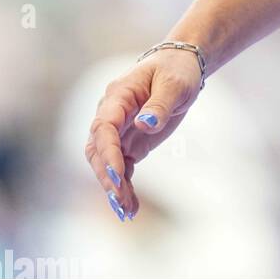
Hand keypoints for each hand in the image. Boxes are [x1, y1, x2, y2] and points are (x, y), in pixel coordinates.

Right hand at [83, 48, 203, 220]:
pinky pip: (121, 168)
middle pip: (97, 149)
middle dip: (106, 175)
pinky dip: (124, 187)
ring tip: (127, 211)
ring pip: (105, 163)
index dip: (108, 152)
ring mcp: (118, 130)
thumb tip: (144, 124)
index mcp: (118, 96)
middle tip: (120, 199)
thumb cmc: (177, 70)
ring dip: (113, 187)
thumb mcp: (174, 84)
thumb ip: (159, 104)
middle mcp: (111, 114)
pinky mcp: (129, 143)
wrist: (182, 67)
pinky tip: (132, 207)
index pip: (104, 127)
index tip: (119, 174)